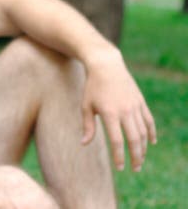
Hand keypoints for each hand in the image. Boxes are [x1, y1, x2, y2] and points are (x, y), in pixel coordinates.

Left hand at [80, 49, 156, 171]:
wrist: (106, 66)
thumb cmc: (92, 87)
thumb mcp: (86, 105)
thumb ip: (87, 126)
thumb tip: (84, 143)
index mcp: (110, 113)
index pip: (117, 140)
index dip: (119, 156)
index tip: (120, 168)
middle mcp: (125, 111)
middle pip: (134, 139)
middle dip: (136, 157)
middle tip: (135, 169)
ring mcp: (134, 106)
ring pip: (143, 132)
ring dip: (143, 148)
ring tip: (140, 159)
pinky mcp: (140, 102)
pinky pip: (149, 120)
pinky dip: (151, 132)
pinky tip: (150, 142)